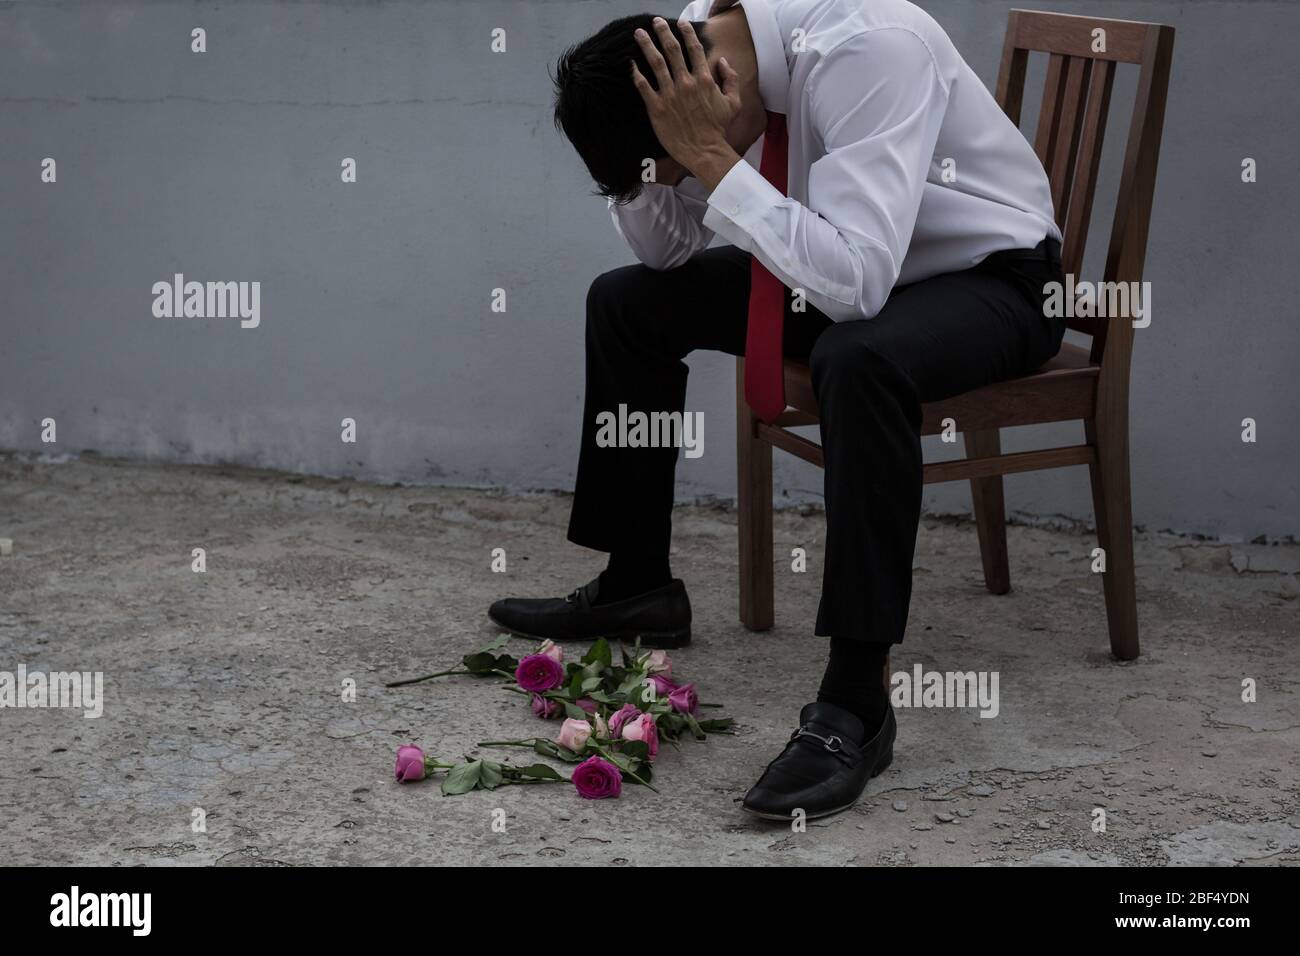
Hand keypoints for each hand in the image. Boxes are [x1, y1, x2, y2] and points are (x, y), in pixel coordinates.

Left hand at [631, 18, 741, 188]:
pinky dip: (636, 73)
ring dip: (646, 45)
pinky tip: (631, 64)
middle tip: (655, 22)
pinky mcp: (657, 108)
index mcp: (703, 79)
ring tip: (638, 34)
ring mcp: (670, 94)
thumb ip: (731, 79)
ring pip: (656, 63)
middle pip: (672, 50)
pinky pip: (643, 86)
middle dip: (663, 32)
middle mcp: (685, 82)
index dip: (687, 32)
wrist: (704, 151)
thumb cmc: (718, 129)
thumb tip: (722, 61)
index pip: (694, 48)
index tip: (680, 23)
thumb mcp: (733, 103)